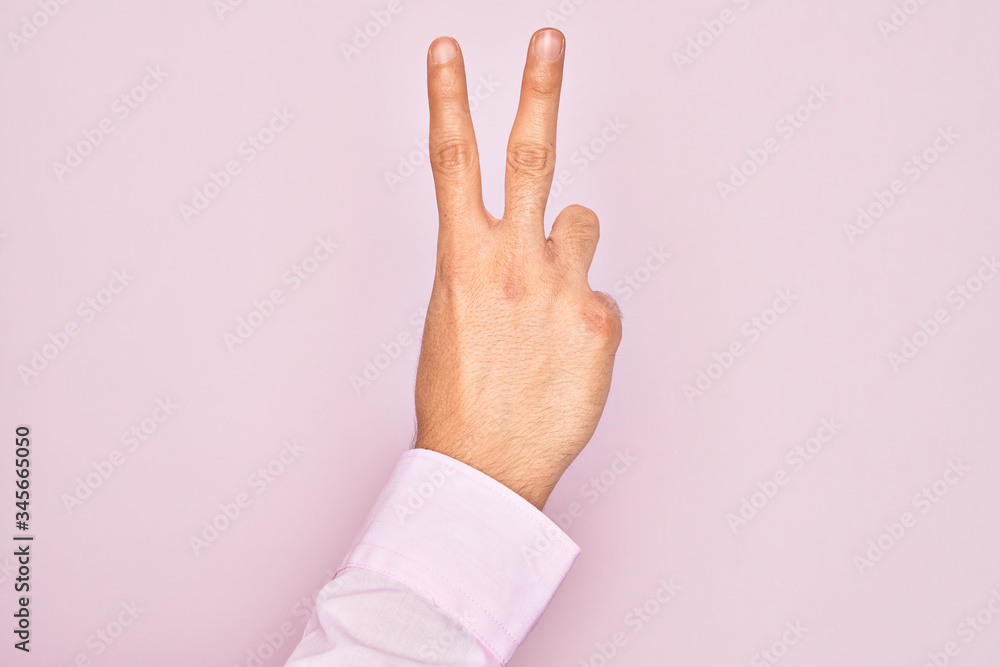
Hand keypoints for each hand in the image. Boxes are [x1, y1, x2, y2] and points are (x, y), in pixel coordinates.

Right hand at [413, 28, 622, 509]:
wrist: (485, 466)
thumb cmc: (460, 396)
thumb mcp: (451, 317)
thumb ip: (487, 266)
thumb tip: (538, 241)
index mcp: (460, 260)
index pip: (450, 161)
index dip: (447, 97)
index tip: (446, 50)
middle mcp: (512, 262)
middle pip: (530, 155)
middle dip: (539, 89)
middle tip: (550, 38)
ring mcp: (560, 287)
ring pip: (582, 223)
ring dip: (570, 247)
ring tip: (548, 305)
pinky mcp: (599, 319)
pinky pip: (601, 294)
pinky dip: (586, 316)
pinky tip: (566, 356)